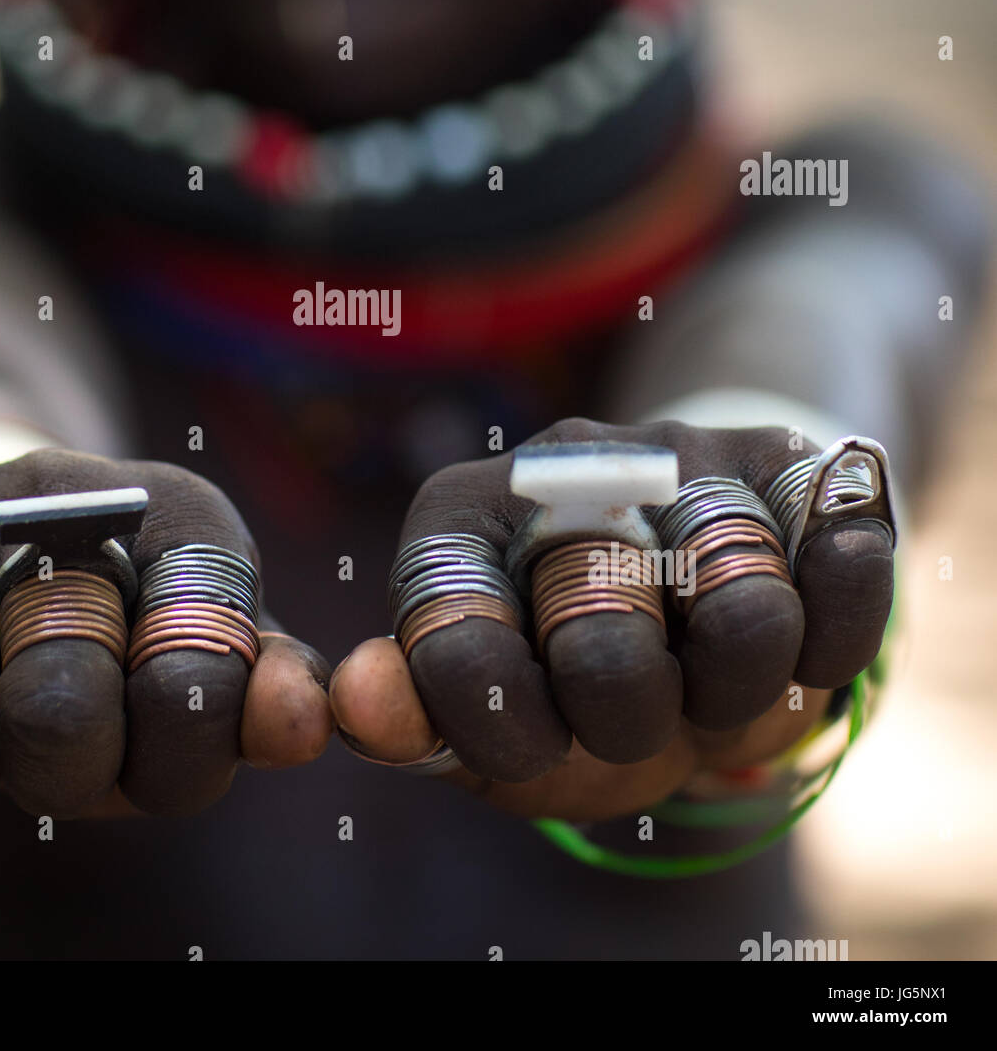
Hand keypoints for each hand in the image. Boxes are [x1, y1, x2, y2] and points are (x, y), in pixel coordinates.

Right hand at [0, 450, 330, 817]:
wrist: (14, 507)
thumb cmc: (132, 612)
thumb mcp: (209, 644)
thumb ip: (262, 694)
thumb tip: (299, 727)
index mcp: (185, 520)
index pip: (195, 685)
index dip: (177, 751)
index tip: (159, 737)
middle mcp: (66, 490)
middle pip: (54, 713)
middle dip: (67, 764)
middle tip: (70, 735)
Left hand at [330, 417, 892, 821]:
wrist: (684, 595)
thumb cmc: (562, 676)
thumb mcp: (484, 709)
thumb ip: (414, 714)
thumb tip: (354, 703)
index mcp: (460, 519)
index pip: (460, 642)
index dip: (503, 727)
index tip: (536, 742)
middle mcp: (567, 464)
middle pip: (606, 636)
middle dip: (624, 714)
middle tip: (629, 714)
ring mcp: (683, 455)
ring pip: (743, 606)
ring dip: (734, 689)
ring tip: (707, 683)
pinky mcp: (788, 465)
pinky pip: (843, 565)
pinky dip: (832, 637)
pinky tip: (794, 646)